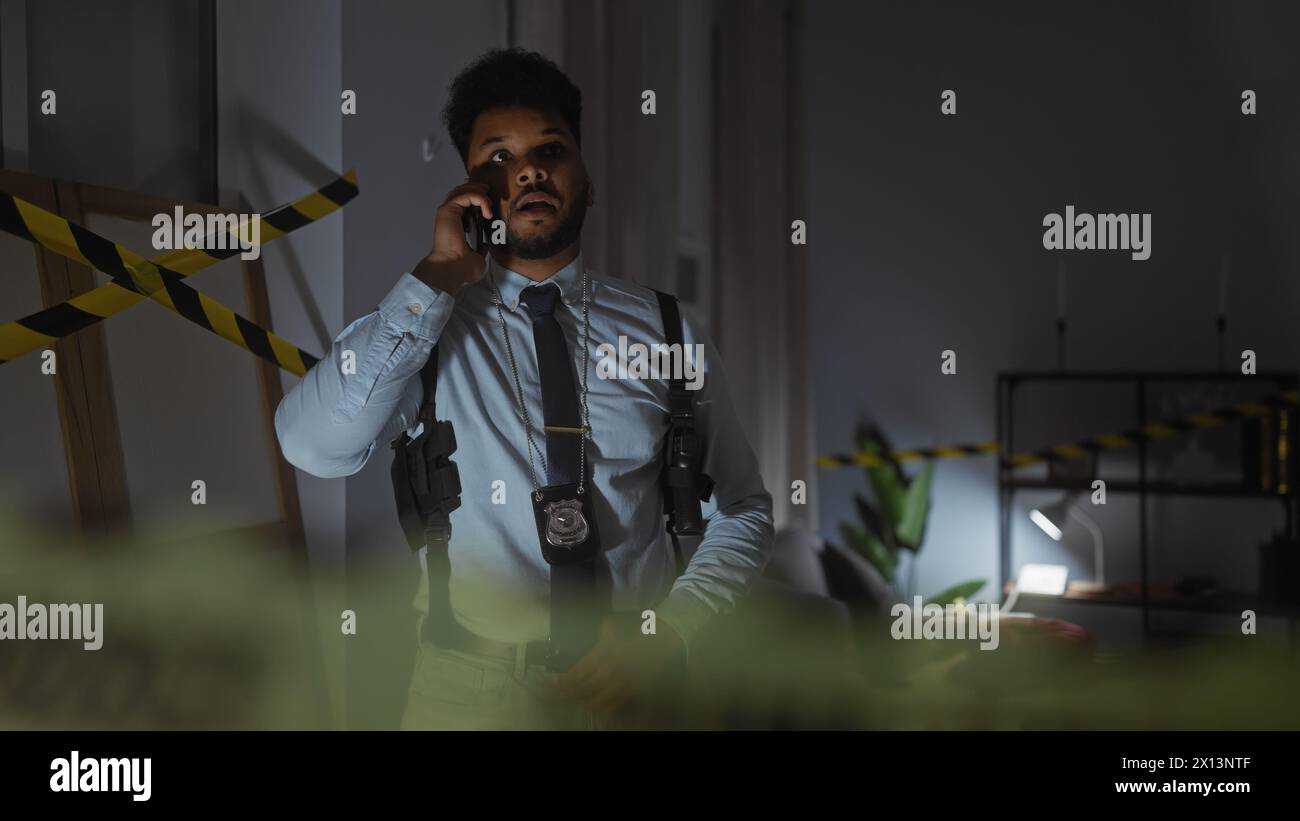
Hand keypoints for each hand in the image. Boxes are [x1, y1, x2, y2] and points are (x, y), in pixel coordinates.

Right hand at [410, 181, 493, 295]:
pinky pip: (466, 196)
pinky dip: (479, 199)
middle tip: (490, 193)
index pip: (463, 201)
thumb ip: (481, 248)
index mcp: (454, 224)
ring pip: (463, 190)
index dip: (476, 196)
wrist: (452, 269)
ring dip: (479, 192)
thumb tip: (485, 245)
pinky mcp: (448, 210)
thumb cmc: (461, 267)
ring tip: (489, 202)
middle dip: (477, 189)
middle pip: (462, 191)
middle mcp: (449, 216)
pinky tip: (487, 211)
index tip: (490, 201)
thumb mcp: (478, 257)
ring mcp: (447, 212)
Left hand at [556, 615, 685, 715]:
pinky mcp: (630, 692)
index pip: (578, 671)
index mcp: (603, 654)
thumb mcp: (618, 631)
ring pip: (595, 699)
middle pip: (583, 687)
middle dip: (571, 692)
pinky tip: (595, 705)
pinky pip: (611, 706)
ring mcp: (619, 683)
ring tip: (578, 700)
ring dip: (584, 701)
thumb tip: (602, 625)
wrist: (661, 647)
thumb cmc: (637, 638)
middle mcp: (609, 670)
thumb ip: (606, 630)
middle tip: (564, 693)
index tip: (558, 682)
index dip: (566, 680)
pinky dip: (600, 708)